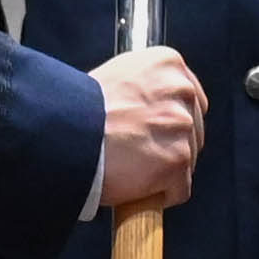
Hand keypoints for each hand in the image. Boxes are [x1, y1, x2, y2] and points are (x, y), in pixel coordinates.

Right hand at [92, 50, 204, 211]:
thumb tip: (158, 109)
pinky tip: (136, 184)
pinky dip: (161, 194)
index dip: (169, 121)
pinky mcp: (178, 159)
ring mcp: (181, 125)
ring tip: (130, 164)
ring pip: (189, 159)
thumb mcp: (118, 77)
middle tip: (135, 148)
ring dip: (164, 169)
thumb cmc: (79, 111)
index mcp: (167, 63)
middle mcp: (180, 90)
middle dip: (169, 144)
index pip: (190, 98)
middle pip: (193, 129)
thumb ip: (148, 88)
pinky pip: (180, 188)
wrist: (65, 135)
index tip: (150, 130)